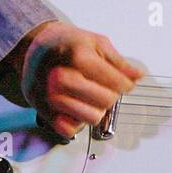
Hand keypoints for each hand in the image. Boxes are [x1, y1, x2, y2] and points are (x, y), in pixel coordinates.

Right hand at [16, 21, 143, 138]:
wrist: (34, 48)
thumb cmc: (67, 44)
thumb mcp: (96, 42)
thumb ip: (119, 62)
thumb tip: (137, 76)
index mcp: (77, 56)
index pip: (116, 82)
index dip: (126, 84)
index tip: (125, 83)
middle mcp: (60, 77)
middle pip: (106, 101)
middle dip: (112, 95)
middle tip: (106, 87)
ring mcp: (50, 96)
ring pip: (92, 118)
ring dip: (97, 110)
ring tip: (91, 96)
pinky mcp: (43, 112)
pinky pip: (71, 130)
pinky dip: (78, 122)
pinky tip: (76, 106)